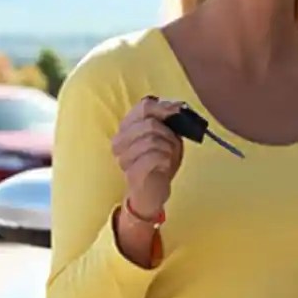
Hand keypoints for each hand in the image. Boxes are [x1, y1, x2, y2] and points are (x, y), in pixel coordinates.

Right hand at [111, 96, 184, 217]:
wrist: (153, 190)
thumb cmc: (160, 161)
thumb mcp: (168, 135)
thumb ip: (169, 119)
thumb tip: (177, 106)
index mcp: (127, 126)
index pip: (144, 106)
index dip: (164, 109)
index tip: (176, 115)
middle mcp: (120, 141)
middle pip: (150, 123)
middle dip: (168, 134)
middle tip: (171, 146)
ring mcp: (124, 158)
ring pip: (152, 140)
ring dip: (168, 148)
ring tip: (168, 157)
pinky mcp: (132, 173)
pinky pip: (153, 157)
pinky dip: (165, 159)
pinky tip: (165, 165)